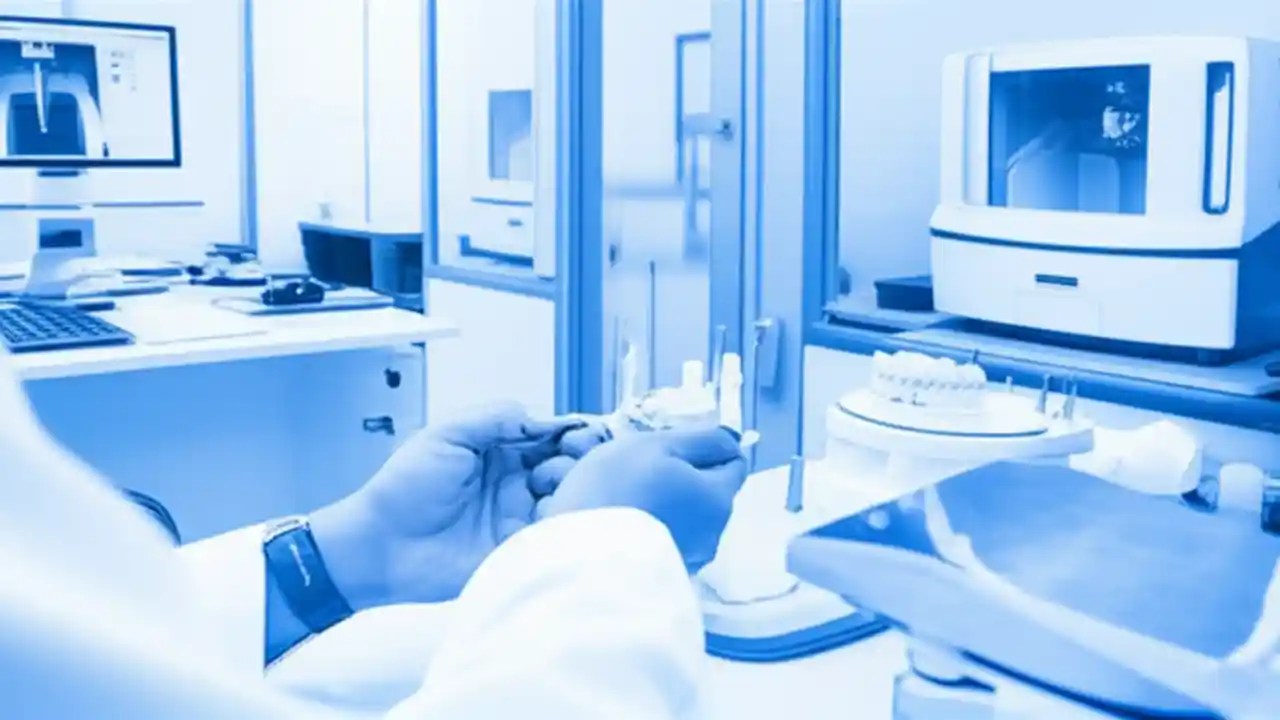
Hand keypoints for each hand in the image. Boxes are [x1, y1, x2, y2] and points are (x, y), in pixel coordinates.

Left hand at [310, 403, 603, 608]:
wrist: (383, 544)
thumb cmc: (405, 488)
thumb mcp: (446, 435)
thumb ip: (494, 418)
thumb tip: (540, 418)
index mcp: (501, 450)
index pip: (550, 435)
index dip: (571, 431)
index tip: (580, 432)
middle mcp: (517, 481)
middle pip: (567, 464)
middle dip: (580, 457)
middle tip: (575, 456)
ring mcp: (520, 516)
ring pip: (567, 497)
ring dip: (570, 486)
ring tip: (549, 484)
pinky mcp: (519, 548)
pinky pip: (554, 534)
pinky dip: (562, 520)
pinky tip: (551, 511)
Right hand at [540, 427, 748, 571]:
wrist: (578, 556)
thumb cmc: (618, 489)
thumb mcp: (658, 445)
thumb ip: (702, 440)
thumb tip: (733, 442)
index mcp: (719, 498)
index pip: (732, 461)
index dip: (704, 448)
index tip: (668, 447)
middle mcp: (713, 533)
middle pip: (706, 490)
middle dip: (680, 476)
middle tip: (638, 470)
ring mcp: (689, 558)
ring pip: (684, 514)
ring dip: (662, 501)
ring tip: (623, 498)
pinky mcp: (663, 574)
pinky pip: (664, 537)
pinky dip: (649, 526)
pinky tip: (620, 523)